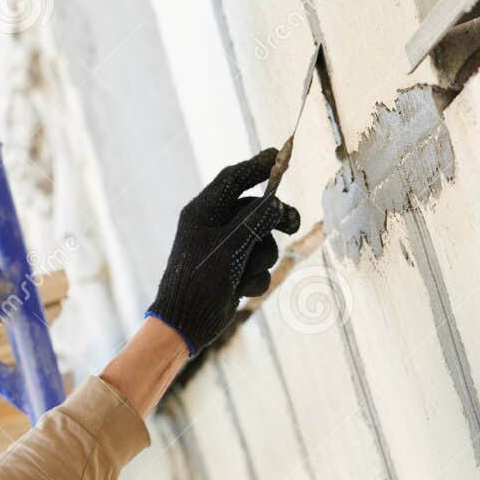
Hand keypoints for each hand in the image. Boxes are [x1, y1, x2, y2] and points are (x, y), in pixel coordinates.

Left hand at [147, 148, 301, 354]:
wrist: (186, 324)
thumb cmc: (199, 281)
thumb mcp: (231, 246)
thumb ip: (256, 220)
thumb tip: (277, 203)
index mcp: (203, 211)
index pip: (234, 179)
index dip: (258, 165)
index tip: (280, 155)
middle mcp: (213, 226)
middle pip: (255, 209)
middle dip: (273, 220)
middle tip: (293, 224)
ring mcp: (224, 249)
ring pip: (261, 240)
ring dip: (261, 258)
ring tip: (245, 273)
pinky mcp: (233, 271)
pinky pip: (258, 265)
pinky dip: (255, 277)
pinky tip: (241, 289)